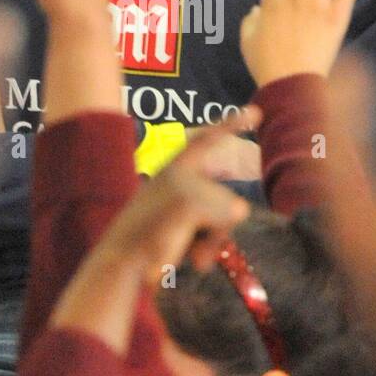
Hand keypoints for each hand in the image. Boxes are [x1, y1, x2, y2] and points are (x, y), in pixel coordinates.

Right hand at [50, 111, 256, 353]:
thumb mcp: (175, 223)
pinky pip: (226, 221)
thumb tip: (239, 207)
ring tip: (180, 249)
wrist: (117, 264)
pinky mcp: (188, 200)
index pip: (206, 141)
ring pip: (232, 211)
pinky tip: (187, 255)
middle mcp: (177, 169)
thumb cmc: (146, 249)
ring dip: (213, 240)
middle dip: (217, 232)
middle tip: (186, 249)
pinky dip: (212, 243)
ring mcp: (183, 182)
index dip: (232, 124)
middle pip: (229, 199)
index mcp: (170, 170)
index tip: (257, 110)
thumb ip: (206, 213)